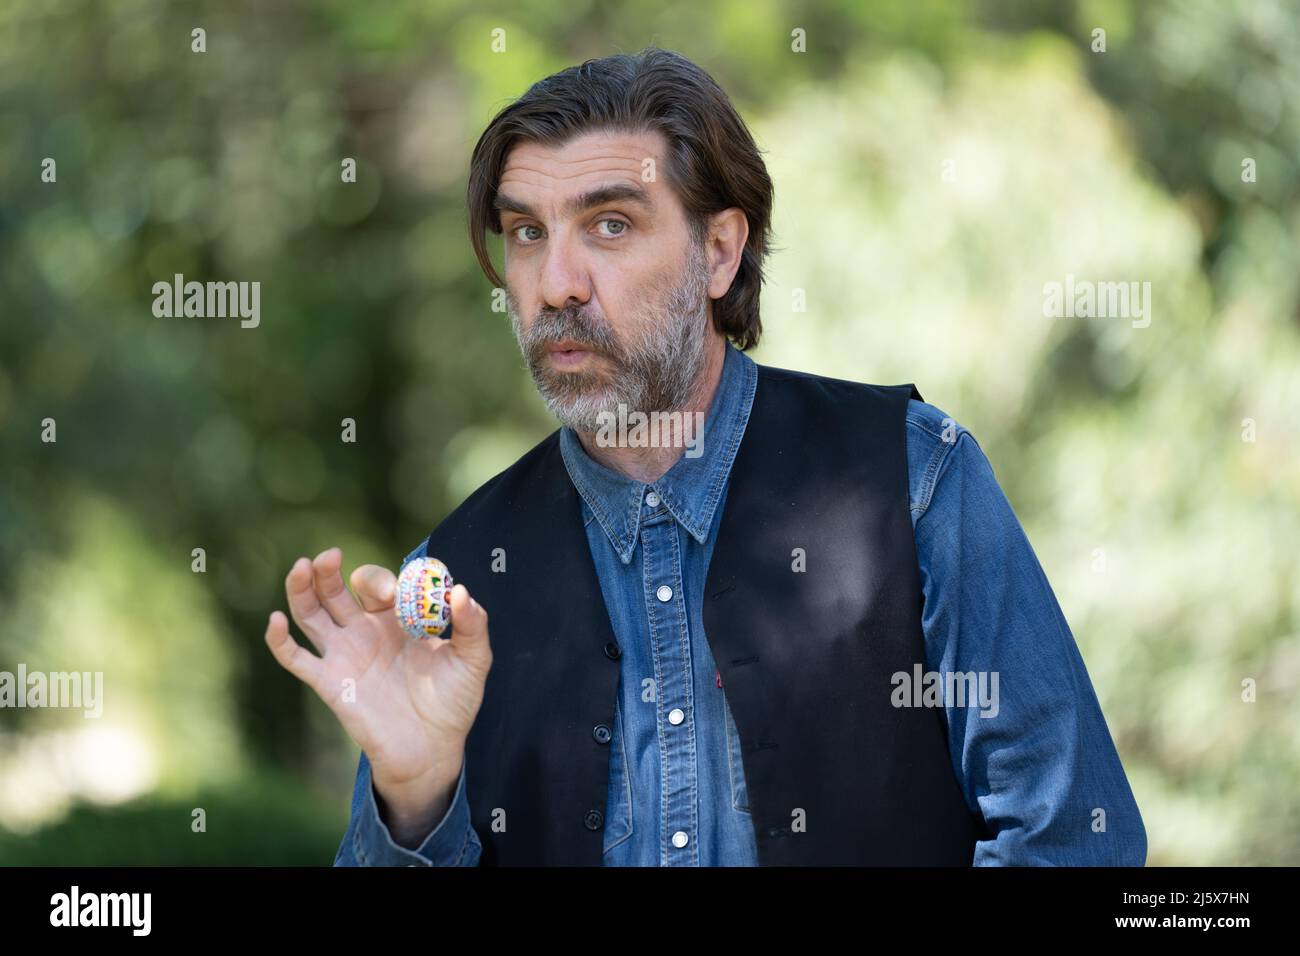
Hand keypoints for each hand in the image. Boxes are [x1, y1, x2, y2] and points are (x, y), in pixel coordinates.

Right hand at [264, 547, 492, 800]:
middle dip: (330, 571)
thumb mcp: (474, 659)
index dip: (382, 582)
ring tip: (302, 565)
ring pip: (311, 613)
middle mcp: (365, 631)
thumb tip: (460, 592)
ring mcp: (344, 654)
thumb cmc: (453, 701)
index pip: (378, 586)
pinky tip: (275, 619)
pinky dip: (279, 639)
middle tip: (330, 556)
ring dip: (301, 588)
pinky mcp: (329, 681)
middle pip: (336, 590)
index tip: (395, 594)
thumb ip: (473, 624)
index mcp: (397, 618)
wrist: (433, 748)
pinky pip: (295, 658)